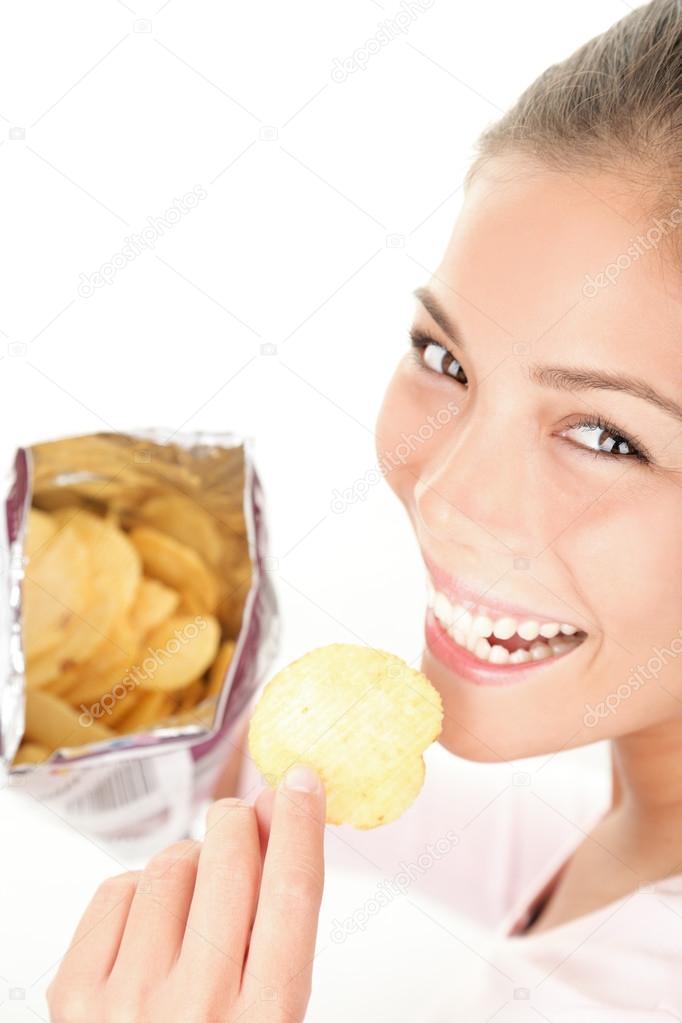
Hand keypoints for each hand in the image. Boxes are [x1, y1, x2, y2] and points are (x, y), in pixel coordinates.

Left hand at [47, 763, 325, 1021]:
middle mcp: (198, 1009)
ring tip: (194, 905)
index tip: (300, 782)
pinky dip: (137, 890)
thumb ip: (279, 931)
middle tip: (243, 824)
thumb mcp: (271, 1018)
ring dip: (189, 864)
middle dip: (241, 823)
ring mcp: (130, 1000)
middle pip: (230, 860)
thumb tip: (277, 826)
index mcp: (264, 1022)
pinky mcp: (75, 994)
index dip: (300, 825)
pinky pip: (115, 888)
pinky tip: (151, 924)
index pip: (292, 893)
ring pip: (170, 864)